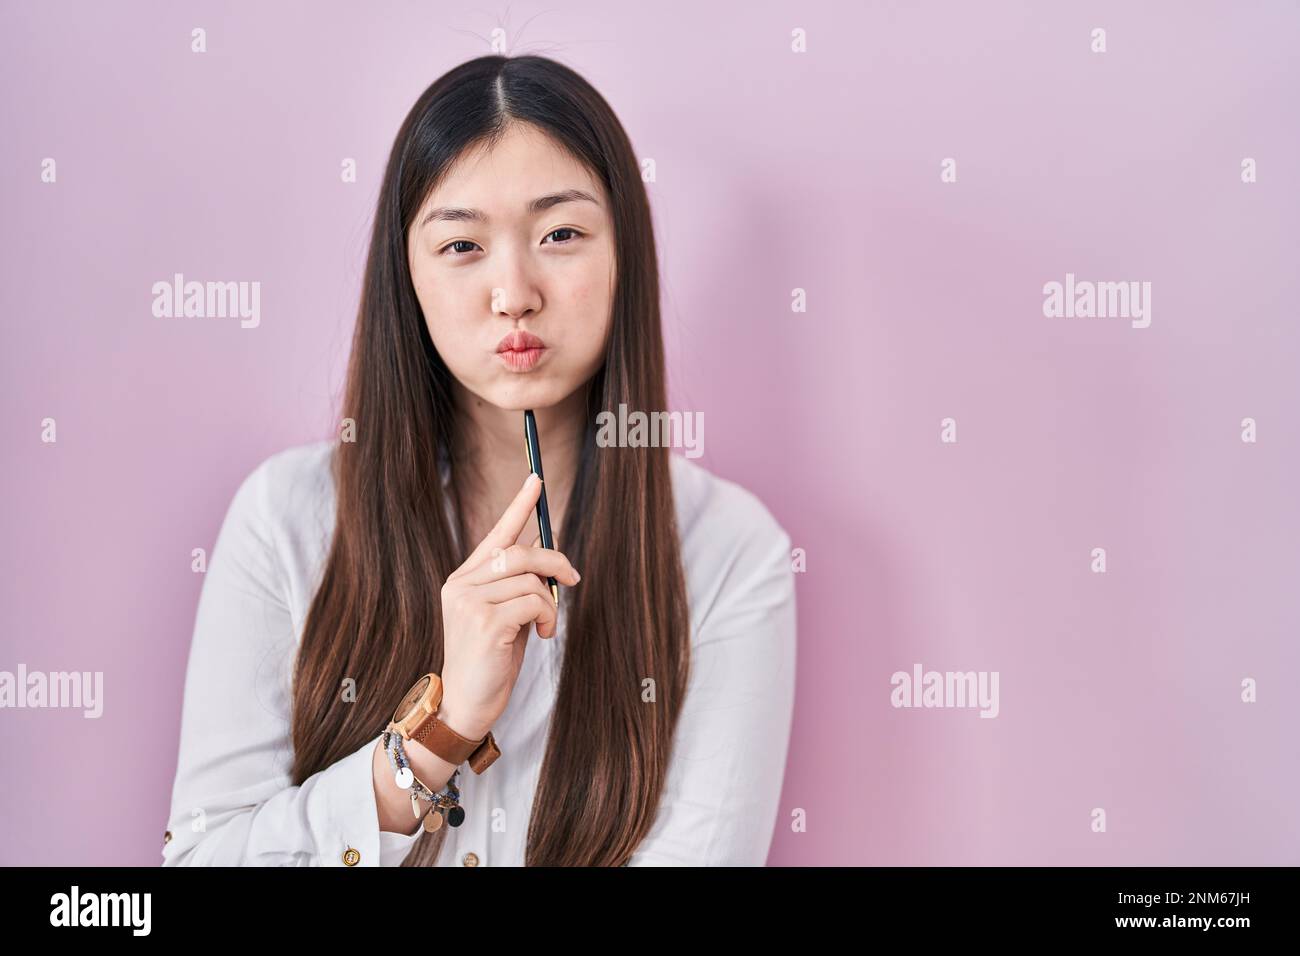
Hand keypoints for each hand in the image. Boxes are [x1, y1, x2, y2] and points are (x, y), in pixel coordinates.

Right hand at [436, 472, 580, 739]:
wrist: (466, 705)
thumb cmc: (490, 662)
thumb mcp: (507, 616)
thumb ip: (520, 587)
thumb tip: (551, 559)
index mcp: (464, 580)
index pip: (496, 534)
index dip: (519, 506)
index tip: (536, 480)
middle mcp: (461, 585)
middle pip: (520, 552)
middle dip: (555, 562)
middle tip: (572, 580)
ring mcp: (469, 602)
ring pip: (530, 579)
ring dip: (549, 602)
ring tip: (546, 625)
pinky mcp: (484, 622)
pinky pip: (533, 602)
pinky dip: (547, 616)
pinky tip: (542, 634)